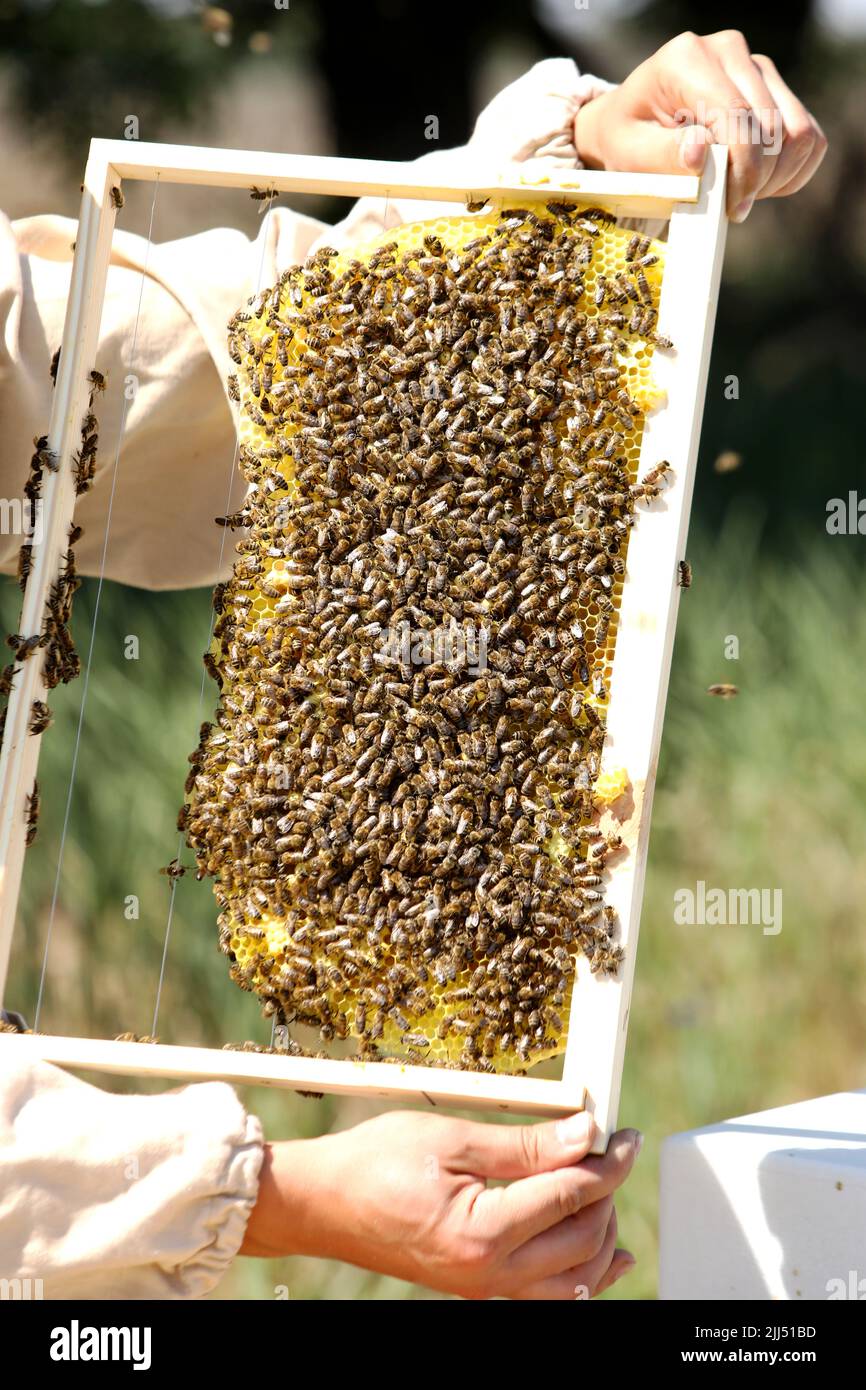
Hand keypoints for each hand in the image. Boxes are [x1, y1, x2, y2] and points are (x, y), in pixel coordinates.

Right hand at [241, 1109, 640, 1298]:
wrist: (322, 1203)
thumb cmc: (375, 1162)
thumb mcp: (453, 1138)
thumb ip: (524, 1145)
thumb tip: (584, 1135)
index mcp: (483, 1233)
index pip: (571, 1195)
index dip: (608, 1162)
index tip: (626, 1136)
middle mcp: (489, 1273)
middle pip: (582, 1240)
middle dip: (607, 1194)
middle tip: (610, 1151)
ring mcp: (484, 1287)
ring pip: (574, 1278)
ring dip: (602, 1235)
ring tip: (609, 1192)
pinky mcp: (477, 1286)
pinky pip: (548, 1294)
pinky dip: (583, 1275)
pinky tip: (607, 1256)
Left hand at [575, 30, 827, 220]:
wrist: (630, 120)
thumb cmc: (626, 138)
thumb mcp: (628, 152)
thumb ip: (661, 154)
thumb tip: (700, 153)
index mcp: (689, 59)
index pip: (739, 116)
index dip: (744, 170)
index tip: (732, 208)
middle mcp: (728, 51)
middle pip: (774, 127)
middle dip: (758, 180)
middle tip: (729, 207)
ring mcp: (755, 66)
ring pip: (798, 131)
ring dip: (777, 177)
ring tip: (741, 195)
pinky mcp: (773, 86)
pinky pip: (808, 135)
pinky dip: (791, 170)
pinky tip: (759, 184)